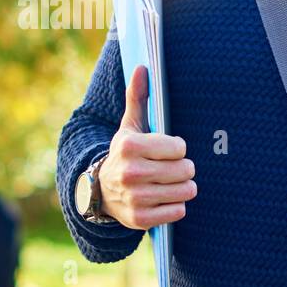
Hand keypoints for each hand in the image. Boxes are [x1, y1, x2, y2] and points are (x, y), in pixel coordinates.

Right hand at [96, 64, 196, 229]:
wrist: (101, 192)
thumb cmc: (125, 154)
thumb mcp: (129, 126)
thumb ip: (138, 97)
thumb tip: (143, 67)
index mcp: (129, 146)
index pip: (179, 147)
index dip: (178, 148)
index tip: (169, 149)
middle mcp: (130, 172)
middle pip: (185, 170)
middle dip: (184, 168)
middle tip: (173, 168)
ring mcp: (135, 198)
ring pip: (185, 191)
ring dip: (183, 187)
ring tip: (171, 182)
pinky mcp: (141, 219)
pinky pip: (178, 211)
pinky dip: (176, 206)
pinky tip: (165, 199)